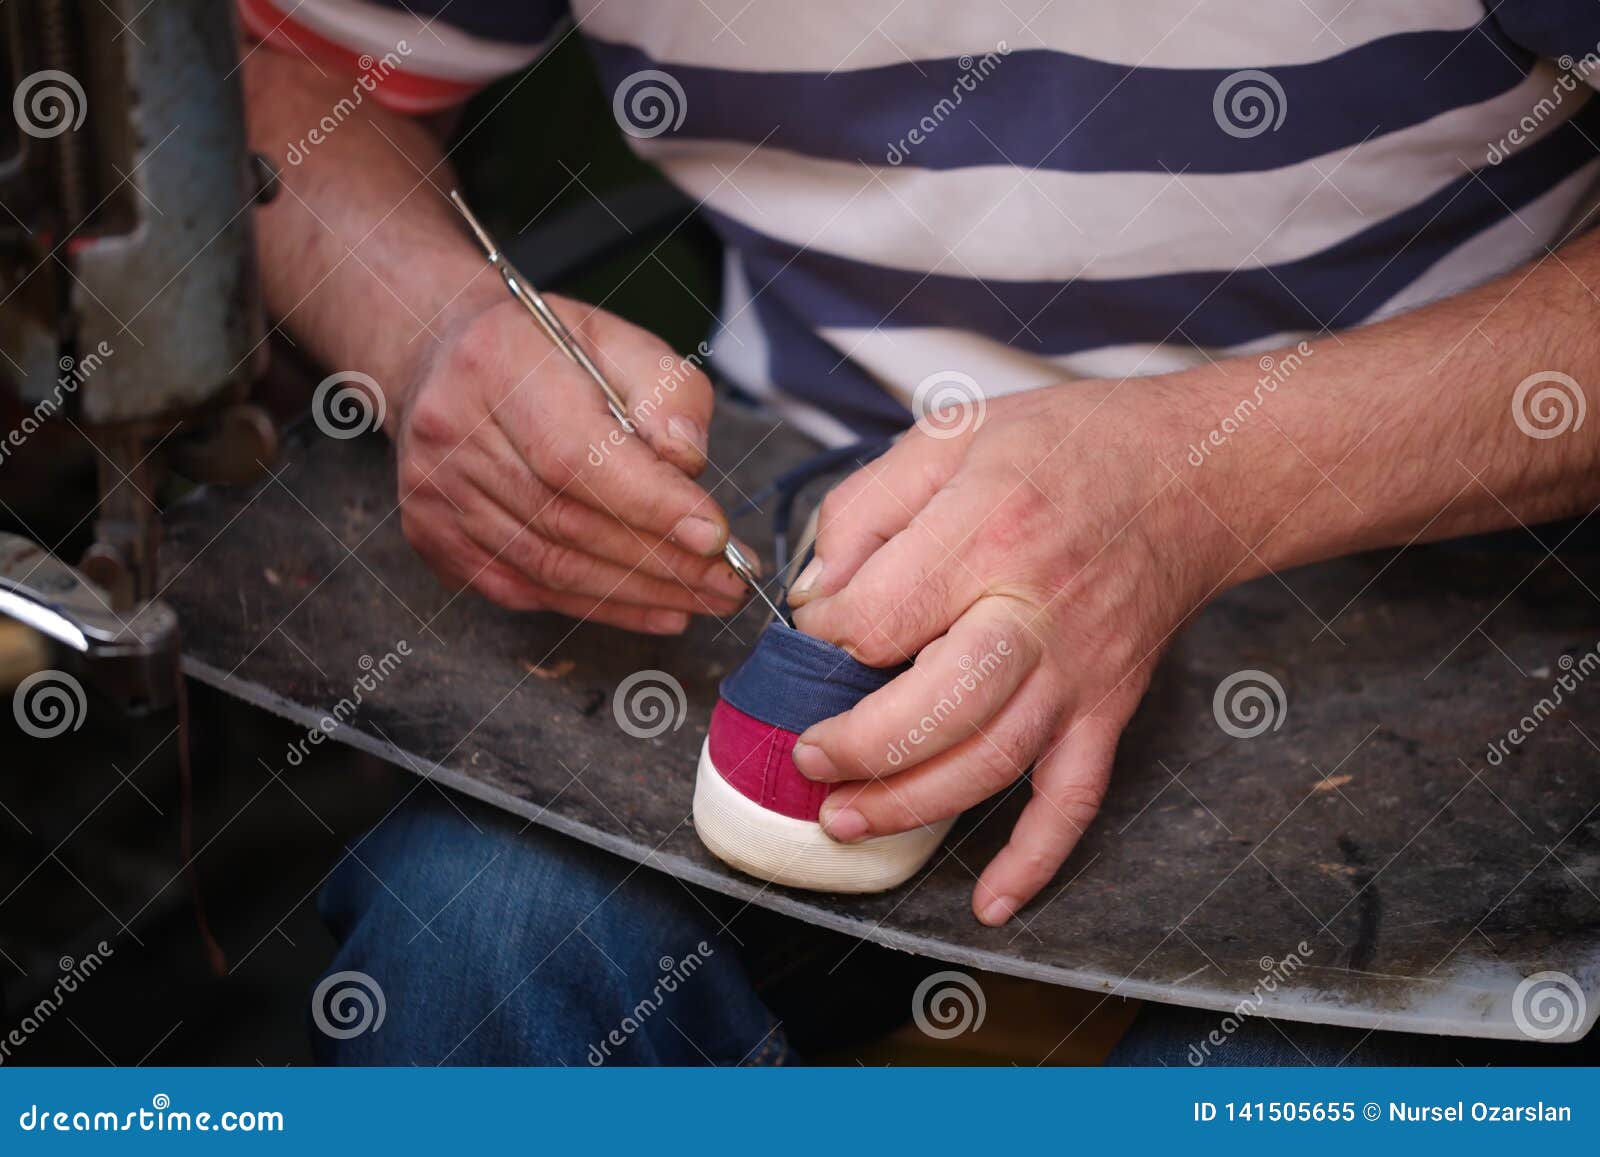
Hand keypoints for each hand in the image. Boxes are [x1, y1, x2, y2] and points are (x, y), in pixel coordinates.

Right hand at [392, 289, 752, 631]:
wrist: (442, 358)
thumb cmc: (546, 350)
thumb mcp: (618, 339)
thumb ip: (666, 390)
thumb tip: (686, 463)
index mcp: (496, 364)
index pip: (576, 454)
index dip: (649, 502)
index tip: (715, 533)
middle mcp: (452, 434)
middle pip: (567, 520)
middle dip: (661, 560)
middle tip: (730, 578)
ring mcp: (436, 495)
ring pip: (551, 567)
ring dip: (641, 592)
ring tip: (707, 596)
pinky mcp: (437, 541)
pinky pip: (530, 590)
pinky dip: (602, 608)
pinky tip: (658, 609)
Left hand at [788, 380, 1235, 924]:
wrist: (1195, 471)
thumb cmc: (1067, 445)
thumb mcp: (951, 431)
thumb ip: (867, 506)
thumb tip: (818, 592)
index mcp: (988, 529)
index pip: (878, 614)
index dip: (826, 634)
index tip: (819, 629)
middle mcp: (1036, 610)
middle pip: (936, 707)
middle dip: (856, 746)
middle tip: (808, 756)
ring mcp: (1079, 670)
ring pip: (992, 763)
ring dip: (911, 806)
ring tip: (844, 819)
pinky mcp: (1110, 707)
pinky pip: (1078, 798)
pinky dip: (1037, 859)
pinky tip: (992, 901)